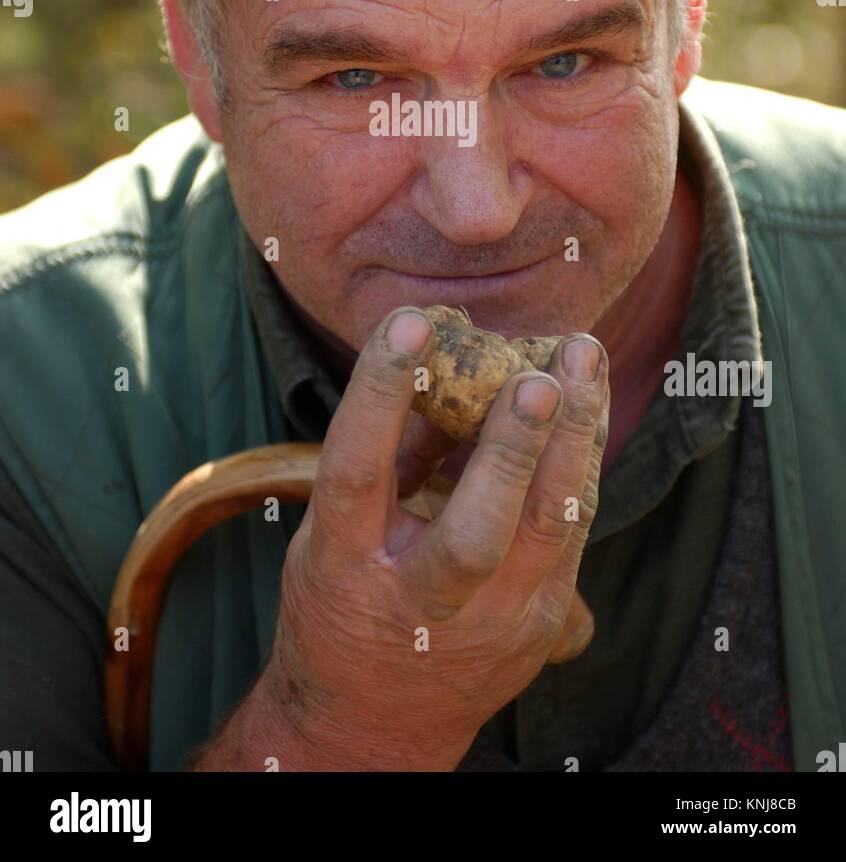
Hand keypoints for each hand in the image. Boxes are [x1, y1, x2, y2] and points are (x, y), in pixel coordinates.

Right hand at [262, 307, 608, 770]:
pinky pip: (574, 531)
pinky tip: (588, 406)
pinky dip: (581, 460)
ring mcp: (491, 623)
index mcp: (343, 570)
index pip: (357, 474)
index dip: (381, 395)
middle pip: (475, 530)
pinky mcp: (542, 624)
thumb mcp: (328, 536)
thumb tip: (431, 364)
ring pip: (549, 531)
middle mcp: (419, 604)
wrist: (374, 724)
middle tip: (536, 373)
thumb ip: (382, 460)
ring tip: (584, 361)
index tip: (409, 322)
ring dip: (573, 438)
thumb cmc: (343, 604)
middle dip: (512, 448)